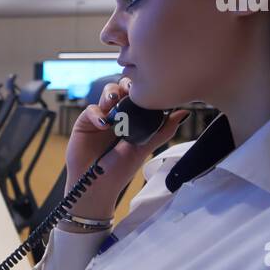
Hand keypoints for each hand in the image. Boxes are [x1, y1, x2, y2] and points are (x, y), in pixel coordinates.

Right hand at [65, 77, 188, 217]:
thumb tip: (184, 113)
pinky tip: (103, 125)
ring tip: (114, 101)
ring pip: (106, 94)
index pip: (138, 95)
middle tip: (131, 89)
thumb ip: (163, 131)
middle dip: (126, 84)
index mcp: (133, 120)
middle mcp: (117, 116)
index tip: (148, 88)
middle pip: (122, 88)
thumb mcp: (144, 149)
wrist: (96, 185)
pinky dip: (97, 113)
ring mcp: (101, 118)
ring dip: (111, 93)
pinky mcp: (85, 123)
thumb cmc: (119, 171)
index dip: (142, 88)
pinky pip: (91, 109)